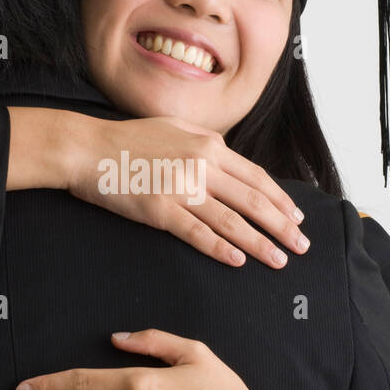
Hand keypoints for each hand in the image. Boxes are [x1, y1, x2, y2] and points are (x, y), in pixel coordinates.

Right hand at [64, 111, 309, 268]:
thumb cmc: (128, 140)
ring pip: (232, 221)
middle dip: (282, 226)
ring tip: (279, 260)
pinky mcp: (160, 209)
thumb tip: (230, 159)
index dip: (280, 200)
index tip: (297, 218)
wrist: (87, 148)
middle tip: (301, 247)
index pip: (256, 177)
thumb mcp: (174, 129)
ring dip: (259, 243)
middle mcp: (201, 165)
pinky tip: (238, 261)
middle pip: (253, 201)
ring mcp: (181, 188)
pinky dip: (220, 248)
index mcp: (208, 145)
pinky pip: (197, 233)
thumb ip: (205, 143)